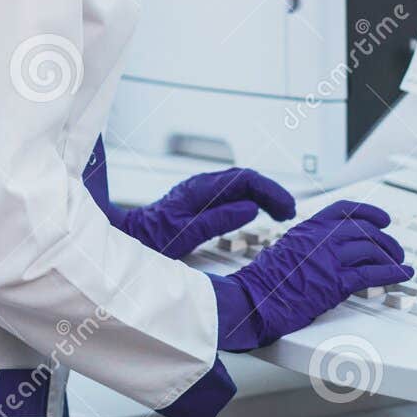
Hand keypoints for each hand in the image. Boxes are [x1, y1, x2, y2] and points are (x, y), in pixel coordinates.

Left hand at [114, 168, 295, 259]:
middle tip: (290, 212)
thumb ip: (218, 219)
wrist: (126, 236)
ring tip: (281, 212)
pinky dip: (251, 199)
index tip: (287, 208)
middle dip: (272, 192)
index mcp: (201, 189)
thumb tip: (251, 208)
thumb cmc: (150, 237)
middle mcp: (202, 185)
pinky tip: (258, 211)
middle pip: (246, 179)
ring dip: (263, 195)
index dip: (270, 191)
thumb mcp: (185, 234)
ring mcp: (201, 190)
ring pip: (240, 184)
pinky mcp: (200, 199)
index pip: (245, 179)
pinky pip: (232, 193)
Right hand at [213, 200, 412, 349]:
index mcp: (308, 228)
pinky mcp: (335, 283)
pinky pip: (372, 274)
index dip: (369, 212)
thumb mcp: (285, 250)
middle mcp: (320, 238)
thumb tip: (330, 253)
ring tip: (400, 264)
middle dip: (386, 239)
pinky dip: (393, 273)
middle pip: (364, 229)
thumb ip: (309, 246)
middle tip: (395, 249)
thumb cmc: (264, 283)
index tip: (382, 219)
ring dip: (391, 256)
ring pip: (372, 249)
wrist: (252, 300)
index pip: (345, 210)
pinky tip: (403, 275)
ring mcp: (328, 259)